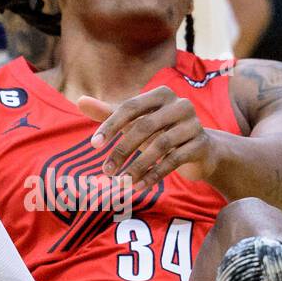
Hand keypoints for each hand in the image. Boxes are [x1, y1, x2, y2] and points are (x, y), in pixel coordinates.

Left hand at [79, 85, 217, 189]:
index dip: (111, 125)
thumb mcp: (135, 122)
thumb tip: (80, 101)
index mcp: (162, 94)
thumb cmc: (161, 132)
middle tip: (106, 171)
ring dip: (137, 166)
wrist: (201, 150)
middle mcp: (181, 105)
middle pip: (145, 126)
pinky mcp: (201, 145)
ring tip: (121, 182)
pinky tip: (138, 186)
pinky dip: (154, 174)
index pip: (131, 107)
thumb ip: (109, 113)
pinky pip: (174, 160)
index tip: (94, 146)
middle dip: (123, 150)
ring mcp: (194, 124)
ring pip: (160, 145)